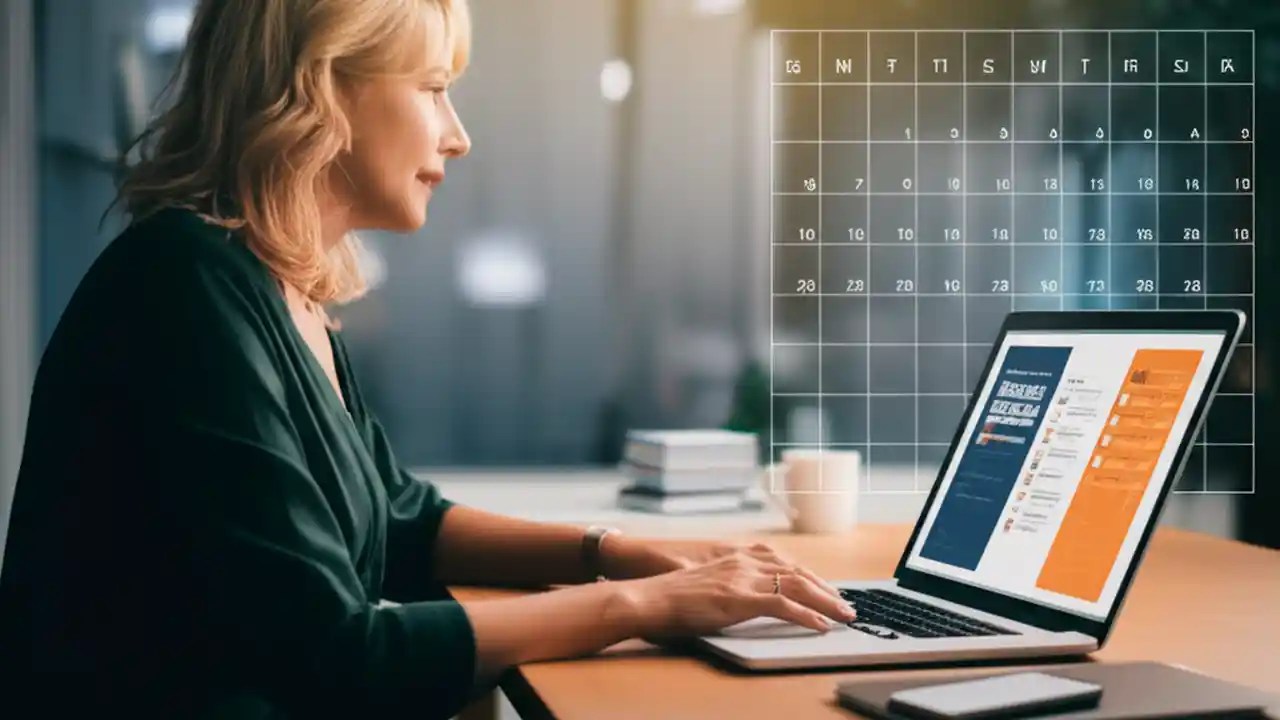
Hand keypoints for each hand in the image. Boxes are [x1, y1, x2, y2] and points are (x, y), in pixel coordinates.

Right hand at [620, 552, 857, 640]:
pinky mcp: (738, 598)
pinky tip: (821, 625)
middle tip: (846, 605)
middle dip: (826, 589)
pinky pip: (782, 604)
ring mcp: (742, 578)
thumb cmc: (671, 595)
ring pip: (796, 585)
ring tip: (844, 615)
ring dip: (825, 601)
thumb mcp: (708, 583)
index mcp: (737, 556)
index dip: (811, 577)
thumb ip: (731, 584)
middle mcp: (744, 561)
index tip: (828, 590)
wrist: (649, 595)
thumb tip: (750, 599)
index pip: (785, 564)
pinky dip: (806, 615)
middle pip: (797, 571)